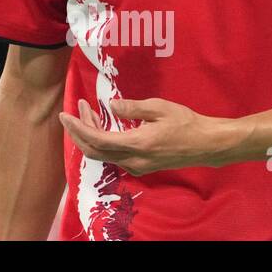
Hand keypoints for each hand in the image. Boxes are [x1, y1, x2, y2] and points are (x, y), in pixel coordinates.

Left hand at [57, 97, 239, 175]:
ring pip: (103, 154)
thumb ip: (132, 108)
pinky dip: (102, 141)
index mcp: (137, 145)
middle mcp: (133, 160)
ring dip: (90, 135)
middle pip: (94, 151)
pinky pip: (113, 156)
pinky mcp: (141, 166)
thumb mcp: (159, 108)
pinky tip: (103, 125)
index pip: (97, 140)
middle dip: (79, 131)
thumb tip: (110, 105)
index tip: (64, 114)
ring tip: (88, 111)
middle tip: (76, 109)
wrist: (206, 144)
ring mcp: (137, 166)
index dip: (77, 128)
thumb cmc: (185, 123)